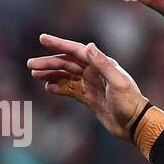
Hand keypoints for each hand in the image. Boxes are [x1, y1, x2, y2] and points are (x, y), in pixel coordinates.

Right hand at [27, 34, 147, 140]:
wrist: (134, 124)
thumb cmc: (130, 102)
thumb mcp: (118, 82)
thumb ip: (103, 64)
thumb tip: (88, 46)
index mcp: (102, 65)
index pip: (77, 51)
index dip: (59, 44)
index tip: (42, 39)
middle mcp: (95, 72)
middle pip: (67, 63)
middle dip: (48, 63)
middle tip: (30, 65)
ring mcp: (91, 84)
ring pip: (65, 76)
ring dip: (50, 74)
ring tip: (34, 75)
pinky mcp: (88, 97)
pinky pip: (69, 89)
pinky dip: (58, 88)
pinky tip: (48, 88)